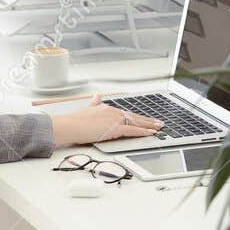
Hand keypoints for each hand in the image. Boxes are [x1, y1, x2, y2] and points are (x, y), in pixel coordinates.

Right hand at [49, 95, 164, 145]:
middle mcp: (113, 112)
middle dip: (148, 120)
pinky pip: (132, 130)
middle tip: (159, 123)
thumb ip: (94, 103)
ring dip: (149, 125)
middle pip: (134, 117)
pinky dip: (142, 131)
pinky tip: (150, 133)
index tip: (146, 119)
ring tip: (159, 128)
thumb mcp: (87, 109)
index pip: (126, 113)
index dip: (138, 117)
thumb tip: (97, 96)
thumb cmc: (76, 120)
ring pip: (136, 122)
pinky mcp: (114, 129)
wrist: (70, 125)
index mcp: (108, 108)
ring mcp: (115, 120)